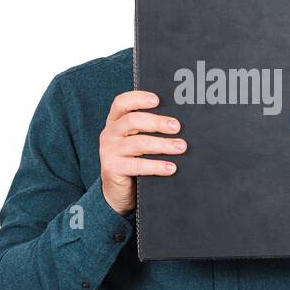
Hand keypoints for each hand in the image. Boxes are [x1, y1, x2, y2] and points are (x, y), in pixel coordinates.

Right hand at [99, 90, 184, 215]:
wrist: (119, 190)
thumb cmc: (134, 160)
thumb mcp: (138, 140)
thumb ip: (149, 129)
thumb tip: (178, 123)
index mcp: (115, 121)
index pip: (121, 102)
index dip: (138, 98)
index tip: (157, 100)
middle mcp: (109, 133)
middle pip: (132, 121)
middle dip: (157, 122)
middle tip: (177, 127)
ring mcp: (109, 151)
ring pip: (137, 143)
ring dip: (162, 144)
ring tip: (181, 147)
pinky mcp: (111, 168)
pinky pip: (137, 165)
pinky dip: (156, 166)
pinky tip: (171, 167)